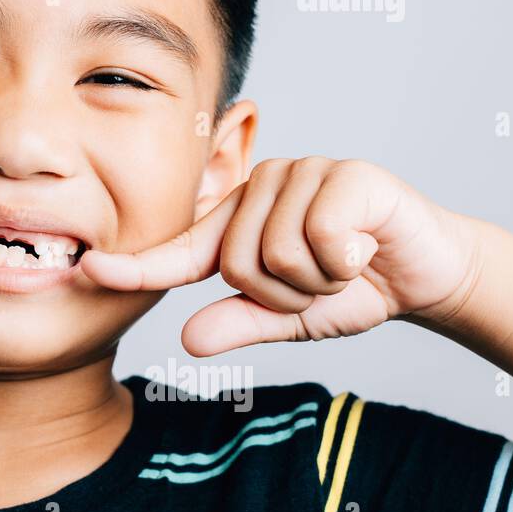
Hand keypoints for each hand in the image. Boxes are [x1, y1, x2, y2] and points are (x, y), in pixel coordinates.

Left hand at [80, 157, 482, 356]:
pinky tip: (366, 245)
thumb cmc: (350, 287)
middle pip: (236, 266)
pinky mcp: (345, 173)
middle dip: (286, 296)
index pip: (179, 251)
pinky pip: (319, 239)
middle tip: (323, 280)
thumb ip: (242, 323)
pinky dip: (347, 261)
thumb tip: (187, 339)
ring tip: (346, 261)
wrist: (426, 273)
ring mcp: (300, 173)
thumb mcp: (289, 318)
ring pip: (275, 257)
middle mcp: (259, 188)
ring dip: (319, 282)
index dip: (135, 266)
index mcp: (237, 223)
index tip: (87, 272)